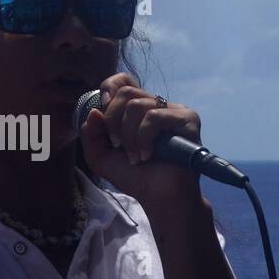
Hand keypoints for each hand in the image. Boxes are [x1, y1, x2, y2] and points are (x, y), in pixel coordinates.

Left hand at [79, 72, 204, 213]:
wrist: (160, 197)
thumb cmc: (135, 177)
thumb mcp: (101, 157)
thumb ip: (91, 134)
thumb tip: (94, 111)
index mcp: (139, 109)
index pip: (124, 80)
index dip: (109, 88)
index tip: (102, 112)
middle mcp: (158, 105)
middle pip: (126, 92)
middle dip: (113, 120)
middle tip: (118, 145)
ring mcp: (175, 111)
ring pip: (137, 105)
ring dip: (128, 136)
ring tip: (135, 157)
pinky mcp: (187, 120)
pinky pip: (154, 117)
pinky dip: (143, 139)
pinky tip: (147, 156)